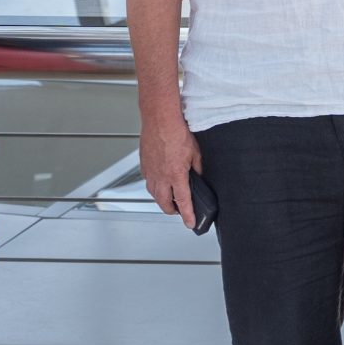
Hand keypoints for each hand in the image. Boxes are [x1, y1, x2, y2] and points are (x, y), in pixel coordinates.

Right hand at [140, 110, 202, 225]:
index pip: (183, 201)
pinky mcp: (144, 166)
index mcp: (176, 175)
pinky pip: (149, 183)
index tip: (191, 224)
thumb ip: (197, 169)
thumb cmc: (177, 133)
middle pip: (164, 203)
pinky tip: (162, 184)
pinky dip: (156, 188)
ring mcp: (150, 172)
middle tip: (181, 211)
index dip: (188, 215)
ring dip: (163, 200)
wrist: (159, 120)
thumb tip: (199, 177)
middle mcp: (160, 177)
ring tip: (172, 200)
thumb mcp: (196, 153)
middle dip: (173, 210)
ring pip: (154, 194)